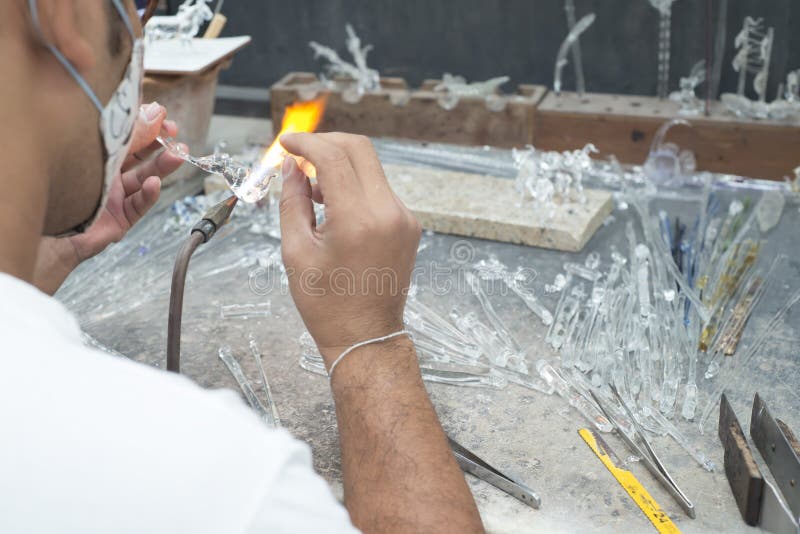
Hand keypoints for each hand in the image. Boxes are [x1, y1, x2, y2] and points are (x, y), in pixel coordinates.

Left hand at [33, 102, 184, 293]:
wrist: (48, 228)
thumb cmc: (61, 184)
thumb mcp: (102, 150)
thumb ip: (130, 133)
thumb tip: (154, 111)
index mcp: (96, 153)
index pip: (127, 135)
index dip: (147, 125)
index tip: (163, 115)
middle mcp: (106, 174)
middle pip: (140, 156)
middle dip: (161, 145)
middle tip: (176, 136)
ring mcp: (115, 196)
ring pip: (144, 179)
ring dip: (163, 167)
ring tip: (179, 156)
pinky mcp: (120, 218)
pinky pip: (138, 206)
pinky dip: (149, 195)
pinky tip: (156, 184)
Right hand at [278, 133, 421, 364]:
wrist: (365, 336)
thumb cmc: (328, 304)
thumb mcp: (296, 252)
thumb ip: (293, 201)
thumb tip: (291, 167)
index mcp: (358, 220)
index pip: (333, 156)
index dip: (305, 143)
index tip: (287, 143)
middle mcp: (388, 213)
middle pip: (360, 149)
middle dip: (326, 143)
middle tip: (300, 155)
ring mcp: (404, 218)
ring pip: (371, 168)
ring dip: (340, 166)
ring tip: (313, 193)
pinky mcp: (409, 225)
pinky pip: (380, 189)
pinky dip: (355, 186)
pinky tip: (335, 207)